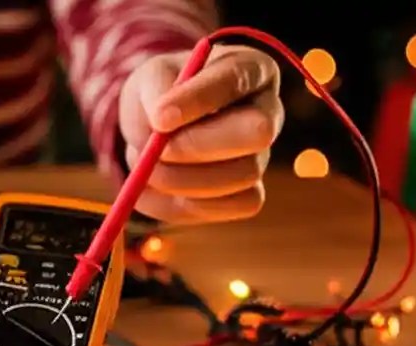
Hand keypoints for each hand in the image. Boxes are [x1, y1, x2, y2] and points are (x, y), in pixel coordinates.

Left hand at [119, 45, 282, 223]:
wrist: (158, 127)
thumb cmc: (160, 94)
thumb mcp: (148, 78)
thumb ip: (155, 89)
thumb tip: (161, 120)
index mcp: (250, 68)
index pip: (237, 78)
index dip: (199, 99)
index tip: (159, 118)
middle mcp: (268, 111)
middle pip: (257, 132)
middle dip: (198, 146)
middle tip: (157, 152)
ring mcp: (262, 155)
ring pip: (240, 176)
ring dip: (182, 178)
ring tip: (146, 165)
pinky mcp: (248, 194)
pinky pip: (226, 207)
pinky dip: (183, 204)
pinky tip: (156, 188)